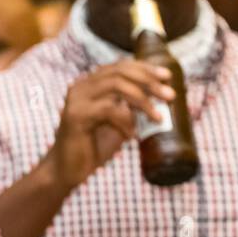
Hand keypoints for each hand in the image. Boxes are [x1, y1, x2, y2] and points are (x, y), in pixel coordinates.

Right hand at [43, 61, 174, 191]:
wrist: (67, 170)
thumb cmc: (92, 147)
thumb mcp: (118, 122)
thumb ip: (132, 108)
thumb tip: (160, 99)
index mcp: (90, 84)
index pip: (120, 66)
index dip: (145, 68)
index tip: (167, 77)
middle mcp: (81, 87)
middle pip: (120, 71)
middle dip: (149, 81)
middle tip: (170, 95)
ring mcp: (77, 99)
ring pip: (116, 85)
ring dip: (143, 99)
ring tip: (158, 116)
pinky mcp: (76, 115)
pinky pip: (109, 109)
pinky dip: (126, 121)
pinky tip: (132, 135)